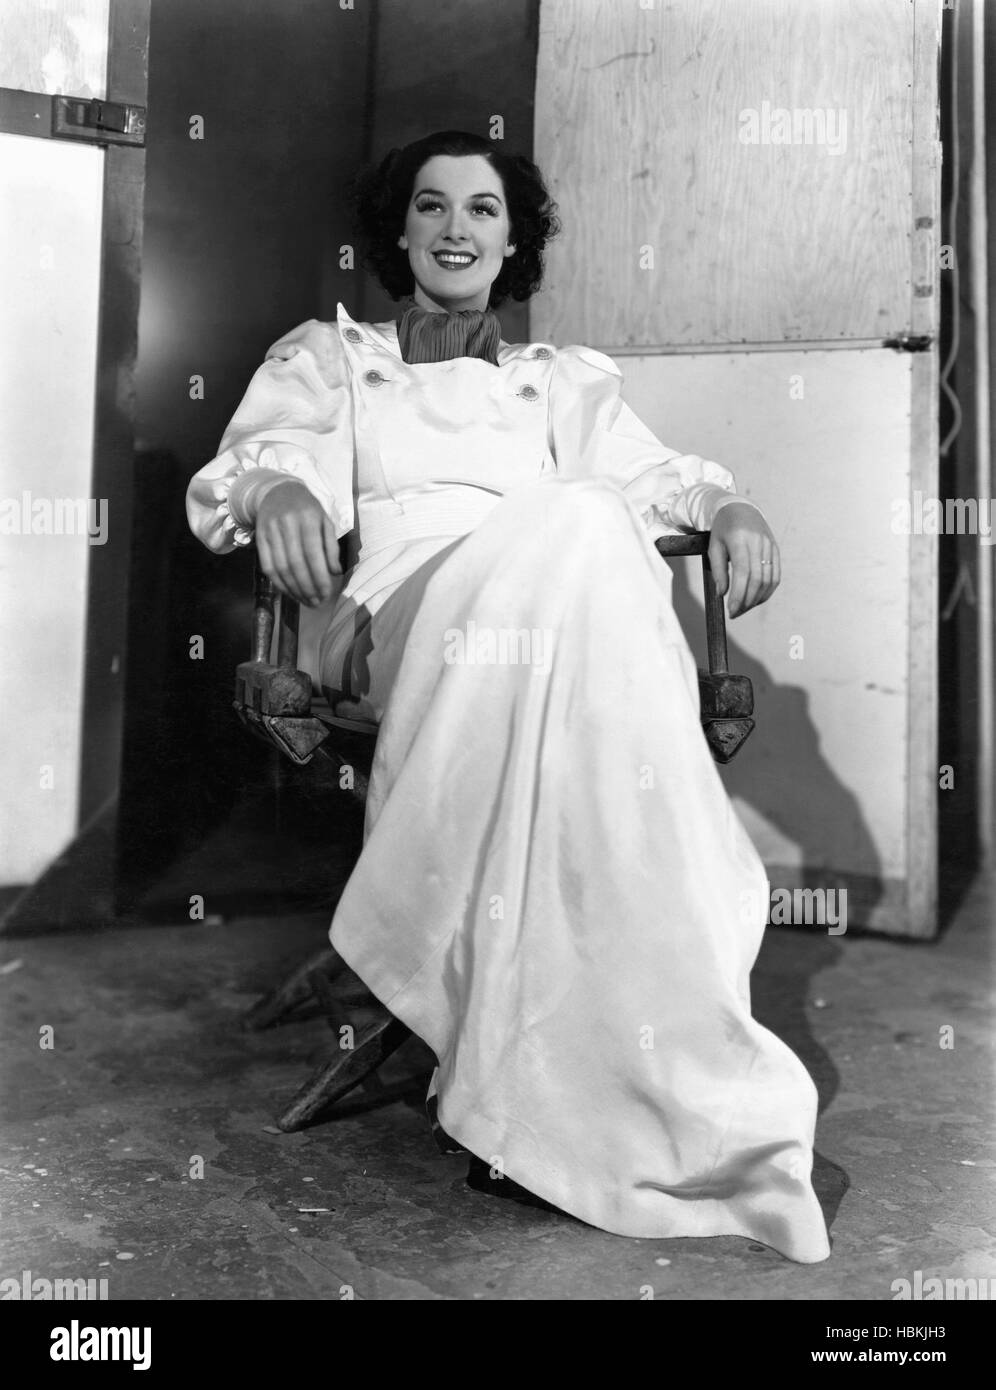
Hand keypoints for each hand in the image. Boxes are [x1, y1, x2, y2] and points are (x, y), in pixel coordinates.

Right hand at [254, 479, 341, 606]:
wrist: (278, 491)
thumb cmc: (308, 509)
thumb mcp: (325, 521)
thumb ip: (331, 546)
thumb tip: (334, 572)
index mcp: (308, 519)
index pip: (314, 555)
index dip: (320, 578)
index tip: (327, 593)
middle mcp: (287, 524)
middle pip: (296, 565)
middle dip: (307, 588)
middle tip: (317, 603)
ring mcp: (270, 531)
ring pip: (281, 568)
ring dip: (294, 590)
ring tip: (306, 601)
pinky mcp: (259, 538)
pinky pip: (268, 566)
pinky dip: (279, 583)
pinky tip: (290, 592)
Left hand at [708, 502, 779, 617]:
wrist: (740, 508)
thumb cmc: (723, 529)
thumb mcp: (714, 546)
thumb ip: (718, 570)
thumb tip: (722, 594)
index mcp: (740, 540)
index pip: (743, 573)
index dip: (738, 595)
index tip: (731, 610)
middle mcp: (758, 542)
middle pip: (757, 579)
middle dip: (747, 600)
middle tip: (735, 613)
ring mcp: (769, 546)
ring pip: (768, 580)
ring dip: (757, 599)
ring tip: (744, 608)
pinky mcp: (776, 549)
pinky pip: (775, 575)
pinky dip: (767, 591)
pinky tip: (756, 599)